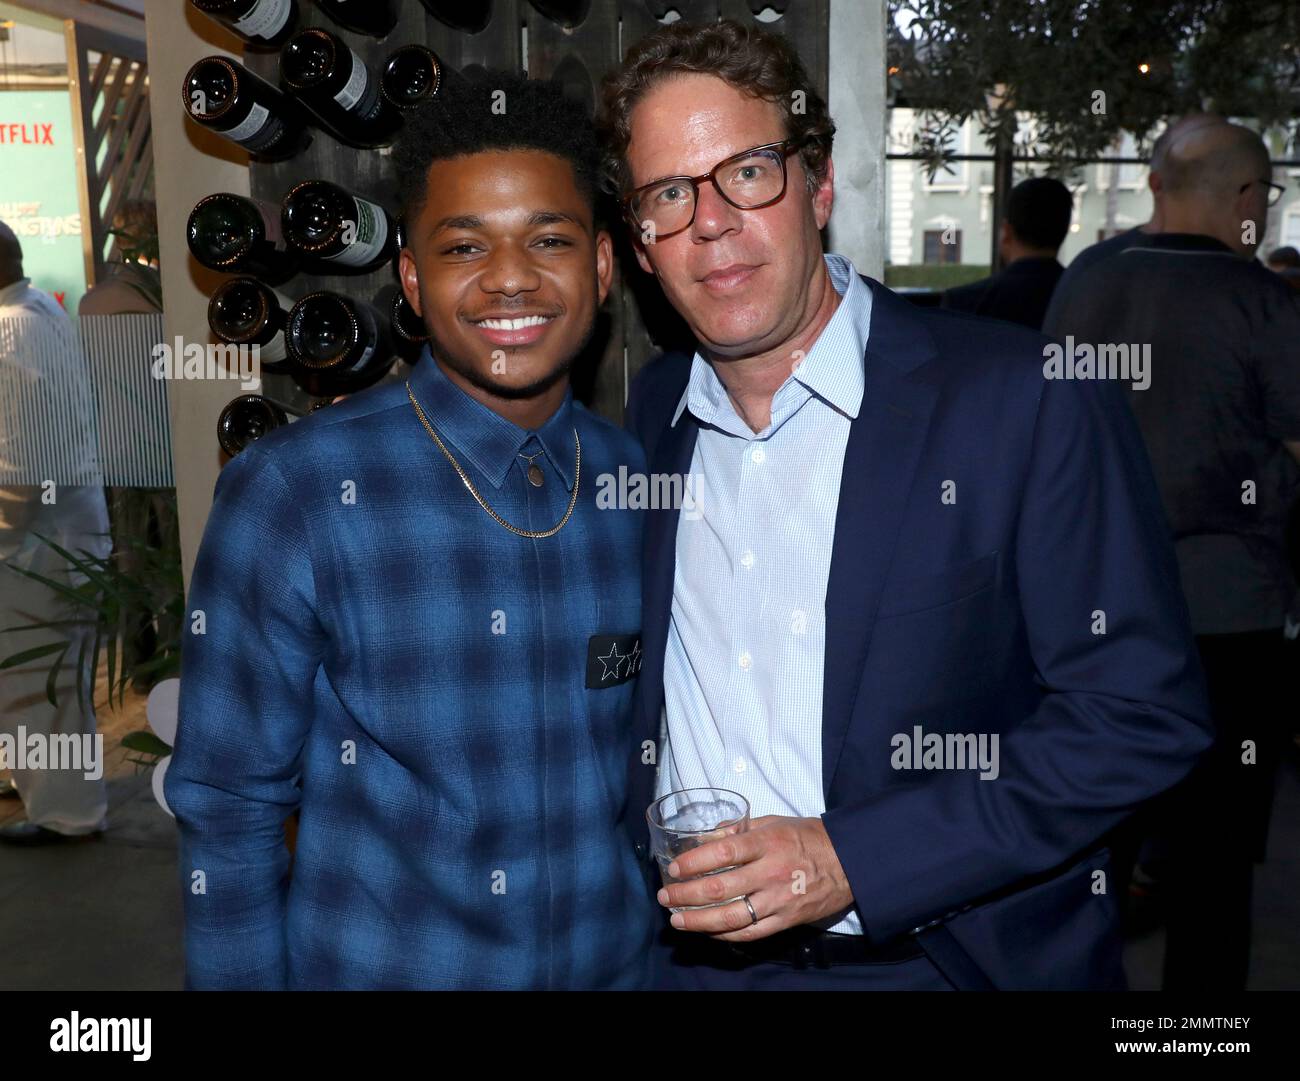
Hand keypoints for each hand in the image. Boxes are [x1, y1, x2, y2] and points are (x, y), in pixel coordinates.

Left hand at [656, 815, 853, 941]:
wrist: (849, 862)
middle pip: (720, 889)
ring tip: (677, 919)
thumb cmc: (808, 837)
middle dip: (686, 895)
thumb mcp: (774, 822)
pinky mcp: (786, 920)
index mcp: (767, 842)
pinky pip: (750, 933)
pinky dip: (725, 935)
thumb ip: (740, 829)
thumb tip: (707, 836)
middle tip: (666, 896)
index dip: (694, 863)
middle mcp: (771, 872)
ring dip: (699, 921)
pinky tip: (708, 931)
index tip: (675, 869)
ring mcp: (778, 900)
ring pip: (731, 917)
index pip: (723, 853)